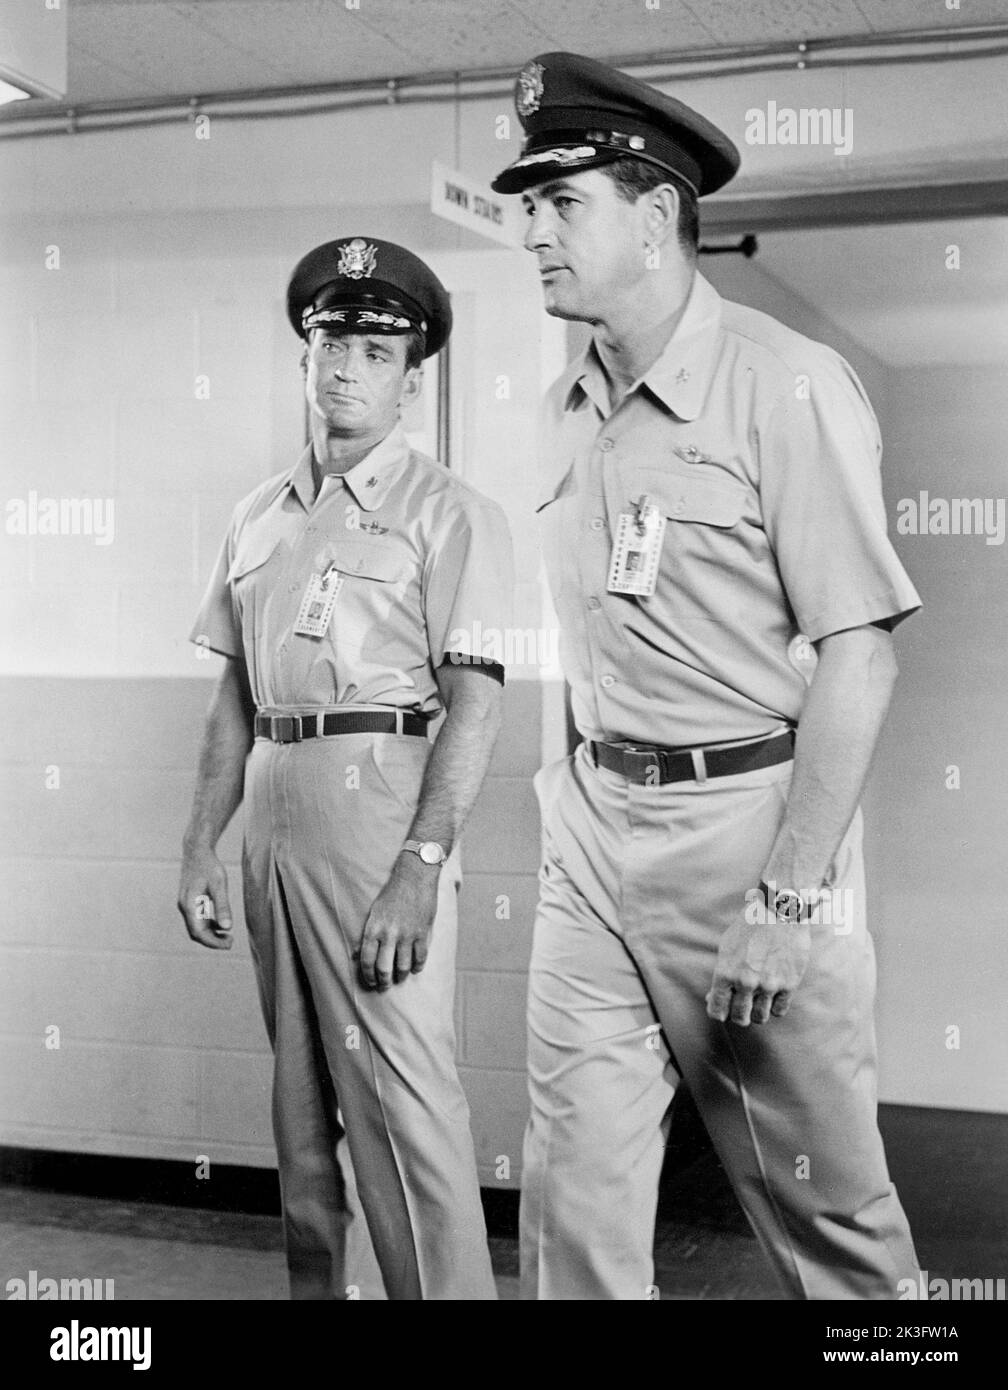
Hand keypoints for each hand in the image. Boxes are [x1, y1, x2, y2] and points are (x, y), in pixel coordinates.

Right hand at [177, 843, 233, 949]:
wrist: (196, 850)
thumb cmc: (209, 865)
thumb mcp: (219, 884)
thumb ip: (222, 906)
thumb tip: (227, 927)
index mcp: (189, 904)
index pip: (198, 932)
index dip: (213, 942)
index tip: (229, 945)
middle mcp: (184, 907)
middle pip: (195, 933)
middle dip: (212, 941)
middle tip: (230, 943)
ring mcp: (185, 904)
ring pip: (196, 927)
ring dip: (210, 934)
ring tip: (228, 936)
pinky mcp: (189, 901)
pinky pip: (197, 919)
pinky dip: (208, 925)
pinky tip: (221, 925)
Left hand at [358, 854, 439, 990]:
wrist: (414, 878)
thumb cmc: (391, 894)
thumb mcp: (374, 912)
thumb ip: (367, 934)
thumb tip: (355, 954)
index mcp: (374, 929)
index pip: (367, 960)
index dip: (368, 976)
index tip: (370, 982)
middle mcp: (389, 934)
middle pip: (384, 968)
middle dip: (383, 981)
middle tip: (384, 986)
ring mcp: (407, 934)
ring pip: (403, 966)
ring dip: (401, 976)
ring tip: (400, 978)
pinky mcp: (422, 933)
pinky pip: (420, 957)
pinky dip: (418, 966)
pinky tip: (415, 969)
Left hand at [706, 916, 810, 1025]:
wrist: (780, 910)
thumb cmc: (750, 926)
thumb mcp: (726, 947)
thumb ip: (721, 975)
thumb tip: (713, 999)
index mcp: (725, 973)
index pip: (717, 1011)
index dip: (719, 1012)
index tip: (723, 1008)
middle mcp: (745, 982)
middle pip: (739, 1018)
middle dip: (738, 1015)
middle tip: (742, 1007)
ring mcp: (768, 985)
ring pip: (760, 1018)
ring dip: (757, 1013)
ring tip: (758, 1002)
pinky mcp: (789, 984)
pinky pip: (779, 1011)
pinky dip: (774, 1007)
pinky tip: (773, 996)